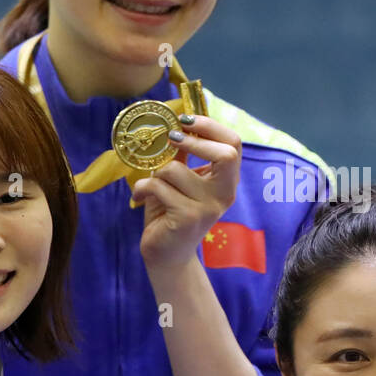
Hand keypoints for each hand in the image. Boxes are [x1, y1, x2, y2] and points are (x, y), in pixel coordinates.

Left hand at [131, 114, 241, 269]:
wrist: (166, 254)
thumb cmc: (171, 213)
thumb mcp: (180, 180)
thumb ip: (182, 156)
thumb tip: (175, 123)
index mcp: (226, 182)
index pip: (234, 144)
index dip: (210, 126)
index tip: (185, 121)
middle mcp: (224, 194)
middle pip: (226, 153)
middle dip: (193, 140)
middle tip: (171, 139)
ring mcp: (208, 207)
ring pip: (176, 169)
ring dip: (155, 173)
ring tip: (149, 186)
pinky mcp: (187, 217)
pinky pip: (159, 186)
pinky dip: (143, 188)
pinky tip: (141, 198)